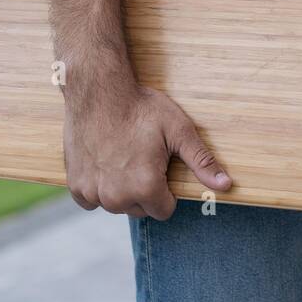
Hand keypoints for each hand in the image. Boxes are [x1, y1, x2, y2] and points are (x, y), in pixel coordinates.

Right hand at [63, 80, 230, 219]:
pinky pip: (91, 200)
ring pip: (116, 205)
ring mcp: (93, 193)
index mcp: (145, 188)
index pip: (165, 211)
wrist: (98, 90)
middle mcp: (117, 197)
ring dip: (121, 190)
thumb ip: (202, 162)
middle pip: (140, 210)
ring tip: (122, 158)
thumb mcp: (178, 131)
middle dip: (144, 191)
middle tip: (140, 158)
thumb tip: (226, 186)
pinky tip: (103, 163)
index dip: (166, 190)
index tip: (159, 166)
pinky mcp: (76, 185)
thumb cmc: (140, 107)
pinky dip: (97, 187)